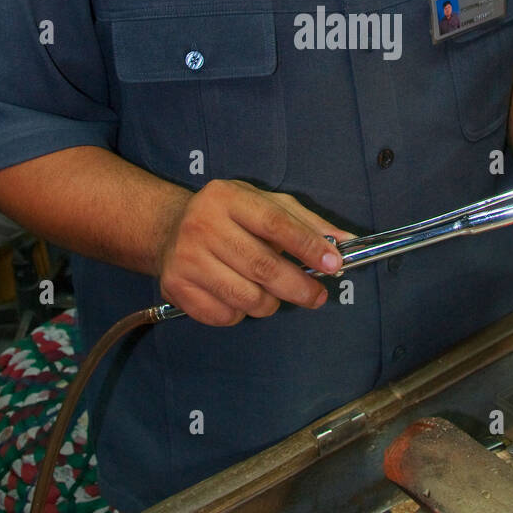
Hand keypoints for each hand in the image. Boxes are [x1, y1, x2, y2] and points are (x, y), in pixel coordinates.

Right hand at [158, 179, 354, 325]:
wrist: (168, 228)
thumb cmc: (229, 216)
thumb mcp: (264, 204)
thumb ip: (305, 222)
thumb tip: (344, 242)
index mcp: (228, 197)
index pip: (274, 223)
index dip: (308, 246)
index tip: (334, 264)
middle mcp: (202, 225)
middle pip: (262, 266)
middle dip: (299, 286)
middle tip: (317, 296)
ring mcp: (186, 258)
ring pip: (246, 297)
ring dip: (270, 303)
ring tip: (272, 293)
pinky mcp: (176, 287)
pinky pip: (225, 315)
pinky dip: (241, 313)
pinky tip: (238, 296)